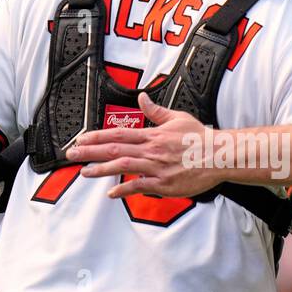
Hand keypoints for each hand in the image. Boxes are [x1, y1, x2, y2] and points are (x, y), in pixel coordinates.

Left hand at [66, 93, 219, 198]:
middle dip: (90, 151)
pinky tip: (111, 193)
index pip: (118, 134)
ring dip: (101, 170)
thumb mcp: (177, 118)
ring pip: (123, 167)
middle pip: (114, 149)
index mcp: (153, 135)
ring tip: (84, 172)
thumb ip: (156, 110)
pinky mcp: (164, 184)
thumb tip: (142, 98)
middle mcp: (151, 150)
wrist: (219, 156)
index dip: (97, 136)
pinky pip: (140, 187)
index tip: (81, 139)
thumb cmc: (200, 138)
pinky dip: (124, 189)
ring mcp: (156, 168)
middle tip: (72, 154)